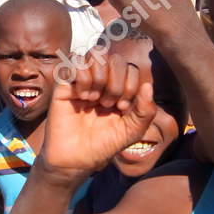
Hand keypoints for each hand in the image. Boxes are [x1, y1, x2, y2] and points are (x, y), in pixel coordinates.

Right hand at [38, 53, 156, 175]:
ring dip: (100, 76)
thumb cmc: (104, 145)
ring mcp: (84, 80)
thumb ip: (145, 112)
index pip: (132, 69)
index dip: (131, 85)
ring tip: (94, 98)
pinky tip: (81, 95)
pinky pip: (75, 60)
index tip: (122, 107)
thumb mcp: (132, 132)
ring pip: (96, 53)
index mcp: (121, 90)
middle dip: (116, 81)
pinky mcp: (65, 82)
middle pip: (115, 58)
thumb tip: (148, 86)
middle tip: (108, 104)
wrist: (76, 159)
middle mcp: (103, 81)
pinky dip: (82, 76)